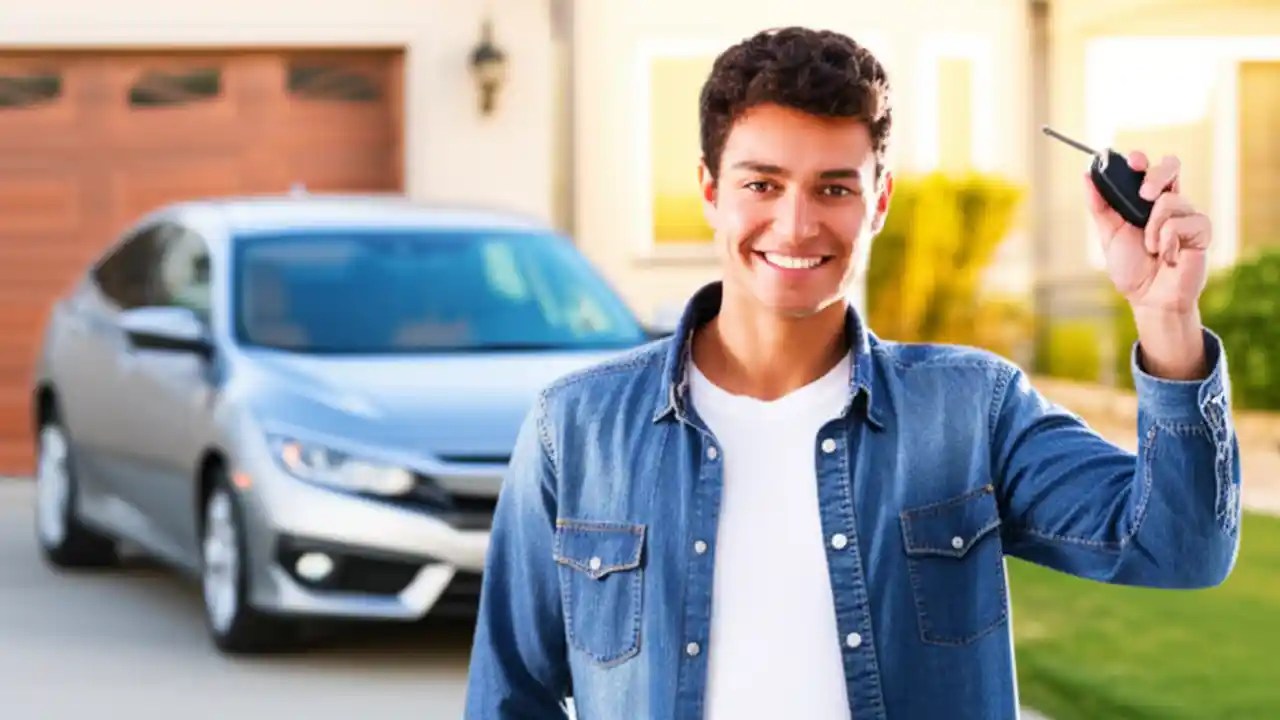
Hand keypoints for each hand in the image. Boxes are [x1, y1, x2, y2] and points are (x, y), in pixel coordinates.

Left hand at [1084, 152, 1211, 314]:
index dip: (1140, 160)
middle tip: (1144, 196)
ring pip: (1170, 200)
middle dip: (1154, 175)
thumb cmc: (1131, 267)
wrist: (1149, 298)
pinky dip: (1166, 242)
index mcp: (1147, 201)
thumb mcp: (1109, 234)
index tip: (1131, 161)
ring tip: (1151, 249)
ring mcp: (1187, 214)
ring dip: (1152, 229)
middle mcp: (1169, 202)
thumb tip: (1086, 175)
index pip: (1148, 168)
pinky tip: (1168, 257)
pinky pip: (1181, 223)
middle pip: (1171, 166)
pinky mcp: (1201, 230)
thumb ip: (1100, 206)